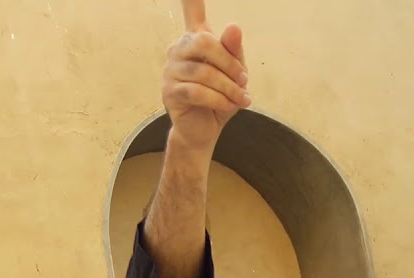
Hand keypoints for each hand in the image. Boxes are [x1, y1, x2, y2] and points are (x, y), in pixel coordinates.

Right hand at [164, 0, 250, 151]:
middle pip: (204, 42)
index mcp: (196, 39)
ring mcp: (170, 70)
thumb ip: (234, 51)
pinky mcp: (169, 92)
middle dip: (229, 62)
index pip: (192, 11)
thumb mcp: (235, 73)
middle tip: (244, 80)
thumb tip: (233, 27)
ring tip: (241, 99)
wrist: (205, 130)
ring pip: (204, 72)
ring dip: (228, 88)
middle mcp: (178, 49)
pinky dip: (219, 100)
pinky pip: (198, 92)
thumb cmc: (220, 97)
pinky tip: (229, 106)